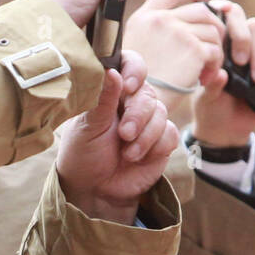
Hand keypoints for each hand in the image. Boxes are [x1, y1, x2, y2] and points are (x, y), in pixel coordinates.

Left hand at [56, 49, 178, 223]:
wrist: (95, 191)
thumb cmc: (84, 155)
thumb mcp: (88, 127)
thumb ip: (102, 99)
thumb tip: (111, 70)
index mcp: (111, 91)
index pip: (131, 64)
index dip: (135, 70)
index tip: (128, 87)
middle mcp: (132, 102)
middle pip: (148, 93)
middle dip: (137, 115)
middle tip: (124, 135)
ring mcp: (148, 121)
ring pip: (161, 114)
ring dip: (144, 137)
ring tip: (126, 155)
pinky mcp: (162, 140)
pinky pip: (170, 134)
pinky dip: (155, 147)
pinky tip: (138, 159)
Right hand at [124, 0, 226, 116]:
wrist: (139, 107)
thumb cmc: (135, 88)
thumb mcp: (134, 52)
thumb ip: (154, 34)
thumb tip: (182, 22)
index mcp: (143, 18)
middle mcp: (160, 20)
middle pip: (200, 10)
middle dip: (212, 27)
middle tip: (211, 49)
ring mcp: (177, 32)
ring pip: (212, 31)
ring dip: (214, 50)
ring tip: (204, 70)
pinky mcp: (193, 49)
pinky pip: (216, 50)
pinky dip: (215, 65)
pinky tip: (204, 79)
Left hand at [191, 0, 254, 145]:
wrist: (224, 128)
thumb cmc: (209, 107)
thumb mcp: (205, 99)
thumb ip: (211, 86)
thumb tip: (222, 74)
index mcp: (209, 41)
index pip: (214, 13)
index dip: (221, 8)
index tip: (223, 13)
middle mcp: (229, 38)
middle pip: (239, 16)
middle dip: (242, 37)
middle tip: (240, 62)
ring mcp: (249, 45)